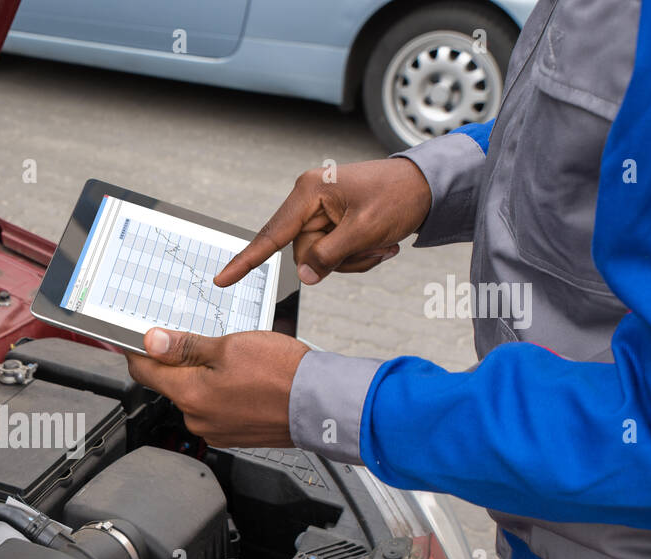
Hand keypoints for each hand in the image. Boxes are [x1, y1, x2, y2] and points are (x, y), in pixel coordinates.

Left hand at [126, 327, 310, 448]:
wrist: (321, 404)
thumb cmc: (283, 375)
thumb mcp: (229, 346)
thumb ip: (186, 346)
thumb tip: (152, 342)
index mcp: (189, 394)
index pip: (144, 372)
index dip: (138, 351)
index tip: (138, 339)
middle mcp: (197, 418)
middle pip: (171, 383)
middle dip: (181, 362)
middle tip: (205, 342)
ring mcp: (215, 430)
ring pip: (196, 396)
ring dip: (205, 378)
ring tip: (237, 363)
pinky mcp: (232, 435)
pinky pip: (216, 409)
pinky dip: (223, 393)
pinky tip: (246, 382)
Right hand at [214, 158, 431, 286]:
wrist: (428, 186)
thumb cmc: (399, 196)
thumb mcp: (365, 230)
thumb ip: (330, 255)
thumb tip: (306, 276)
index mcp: (310, 191)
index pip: (271, 234)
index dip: (246, 260)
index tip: (222, 279)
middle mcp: (309, 199)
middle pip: (303, 251)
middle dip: (338, 260)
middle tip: (374, 248)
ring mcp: (321, 211)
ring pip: (320, 257)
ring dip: (352, 260)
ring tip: (383, 245)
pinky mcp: (333, 220)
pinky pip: (333, 253)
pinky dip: (357, 256)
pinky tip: (381, 243)